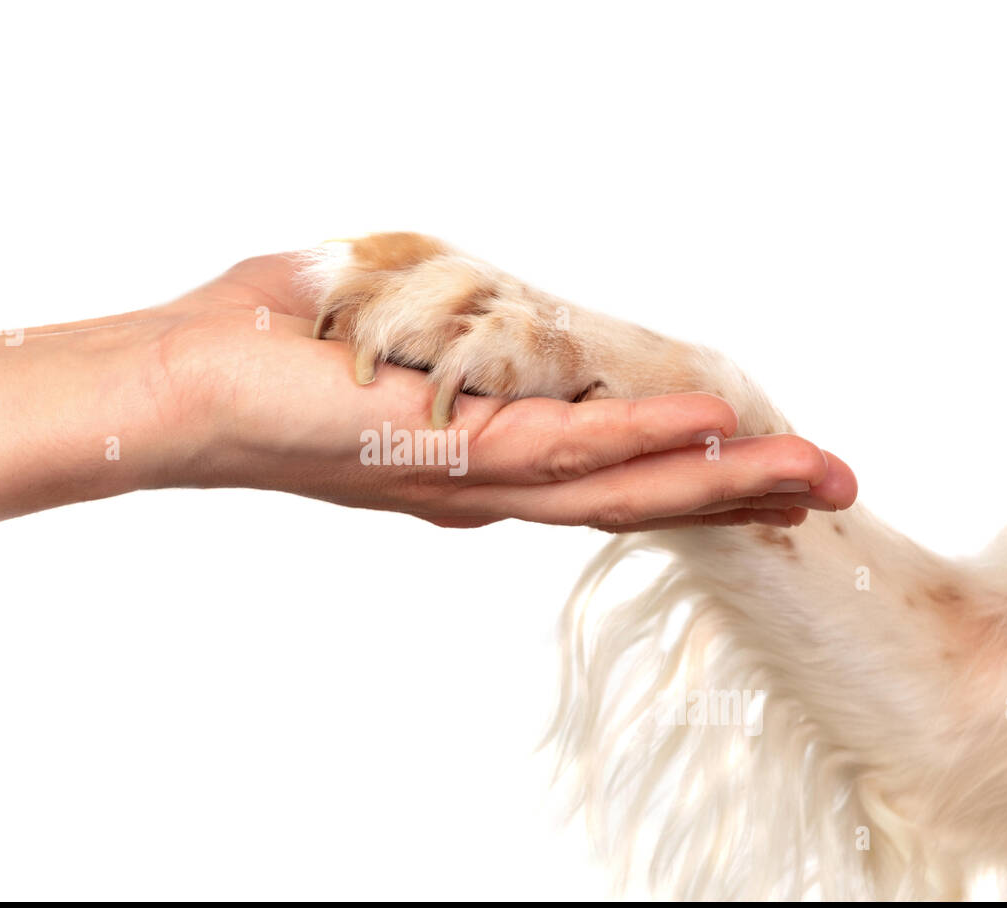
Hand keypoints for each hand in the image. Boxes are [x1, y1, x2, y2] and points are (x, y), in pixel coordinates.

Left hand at [143, 252, 857, 529]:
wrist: (178, 388)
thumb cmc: (267, 350)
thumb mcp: (390, 326)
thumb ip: (462, 332)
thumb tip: (500, 315)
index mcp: (471, 459)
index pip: (598, 469)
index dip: (682, 469)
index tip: (755, 462)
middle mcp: (481, 484)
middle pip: (628, 494)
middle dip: (732, 494)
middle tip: (828, 491)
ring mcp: (468, 478)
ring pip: (616, 487)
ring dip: (719, 479)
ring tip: (813, 477)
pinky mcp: (443, 456)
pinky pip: (560, 448)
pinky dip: (640, 439)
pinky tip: (712, 431)